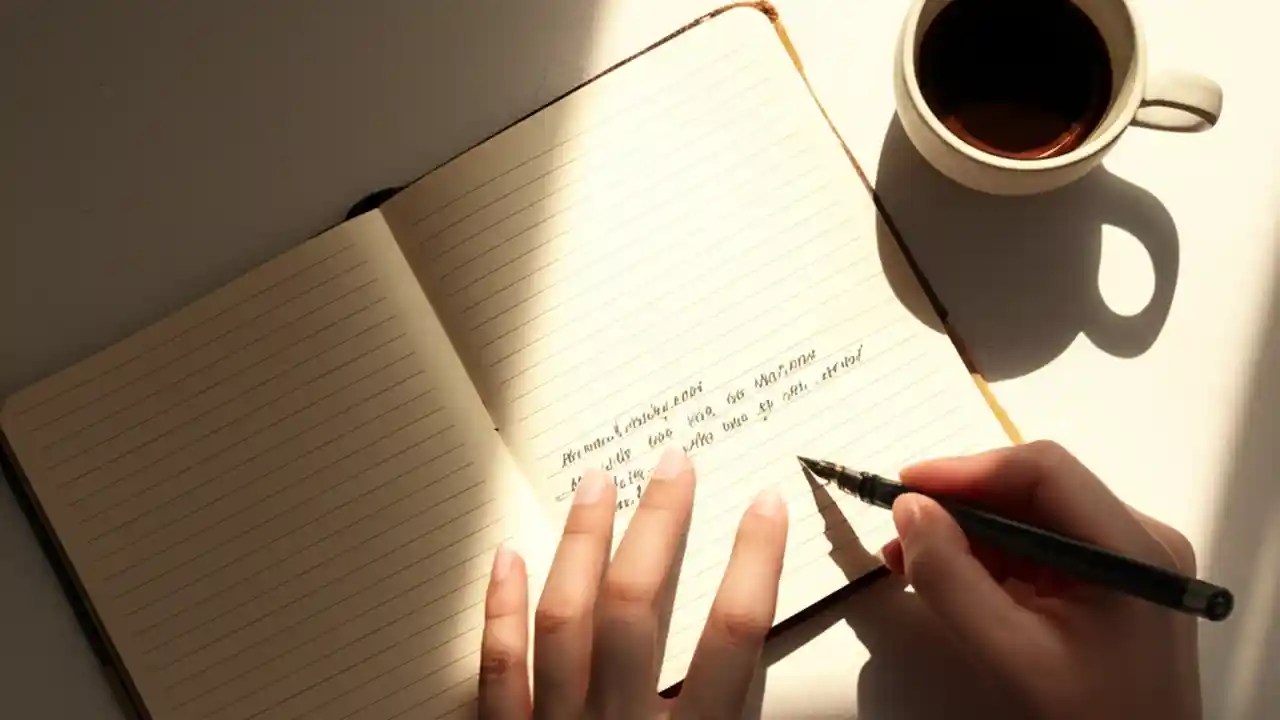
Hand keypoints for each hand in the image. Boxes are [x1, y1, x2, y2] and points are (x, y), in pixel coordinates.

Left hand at [478, 447, 788, 718]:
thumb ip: (746, 707)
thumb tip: (788, 659)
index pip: (731, 636)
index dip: (754, 562)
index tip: (766, 504)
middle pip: (635, 608)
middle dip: (657, 526)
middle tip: (673, 466)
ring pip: (563, 620)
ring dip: (581, 543)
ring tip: (596, 484)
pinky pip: (498, 668)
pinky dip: (500, 607)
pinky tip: (508, 555)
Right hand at [880, 440, 1201, 719]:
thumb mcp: (1012, 655)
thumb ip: (953, 580)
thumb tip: (909, 509)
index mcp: (1132, 547)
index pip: (1044, 471)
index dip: (967, 470)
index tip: (904, 488)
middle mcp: (1137, 539)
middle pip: (1034, 491)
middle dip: (960, 506)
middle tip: (898, 531)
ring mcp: (1124, 561)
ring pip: (1030, 518)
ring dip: (966, 533)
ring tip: (908, 560)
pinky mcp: (1107, 584)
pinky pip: (1037, 550)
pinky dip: (987, 558)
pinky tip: (947, 577)